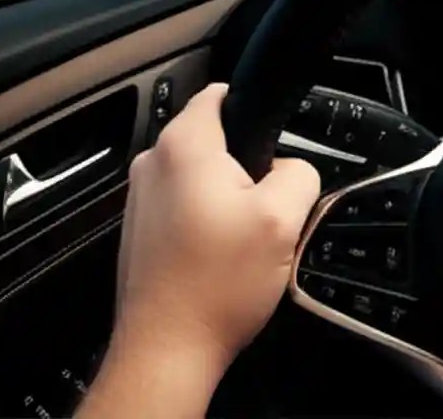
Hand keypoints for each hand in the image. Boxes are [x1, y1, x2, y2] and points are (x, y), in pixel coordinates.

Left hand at [113, 83, 319, 374]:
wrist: (168, 347)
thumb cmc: (216, 285)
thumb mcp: (284, 218)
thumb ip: (300, 172)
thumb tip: (295, 168)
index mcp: (184, 146)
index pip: (222, 93)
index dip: (258, 110)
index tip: (278, 143)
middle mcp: (153, 164)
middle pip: (219, 140)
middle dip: (251, 167)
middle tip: (269, 209)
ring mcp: (141, 199)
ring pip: (206, 178)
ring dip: (230, 200)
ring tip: (245, 241)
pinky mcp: (142, 231)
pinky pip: (189, 209)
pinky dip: (210, 225)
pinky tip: (224, 259)